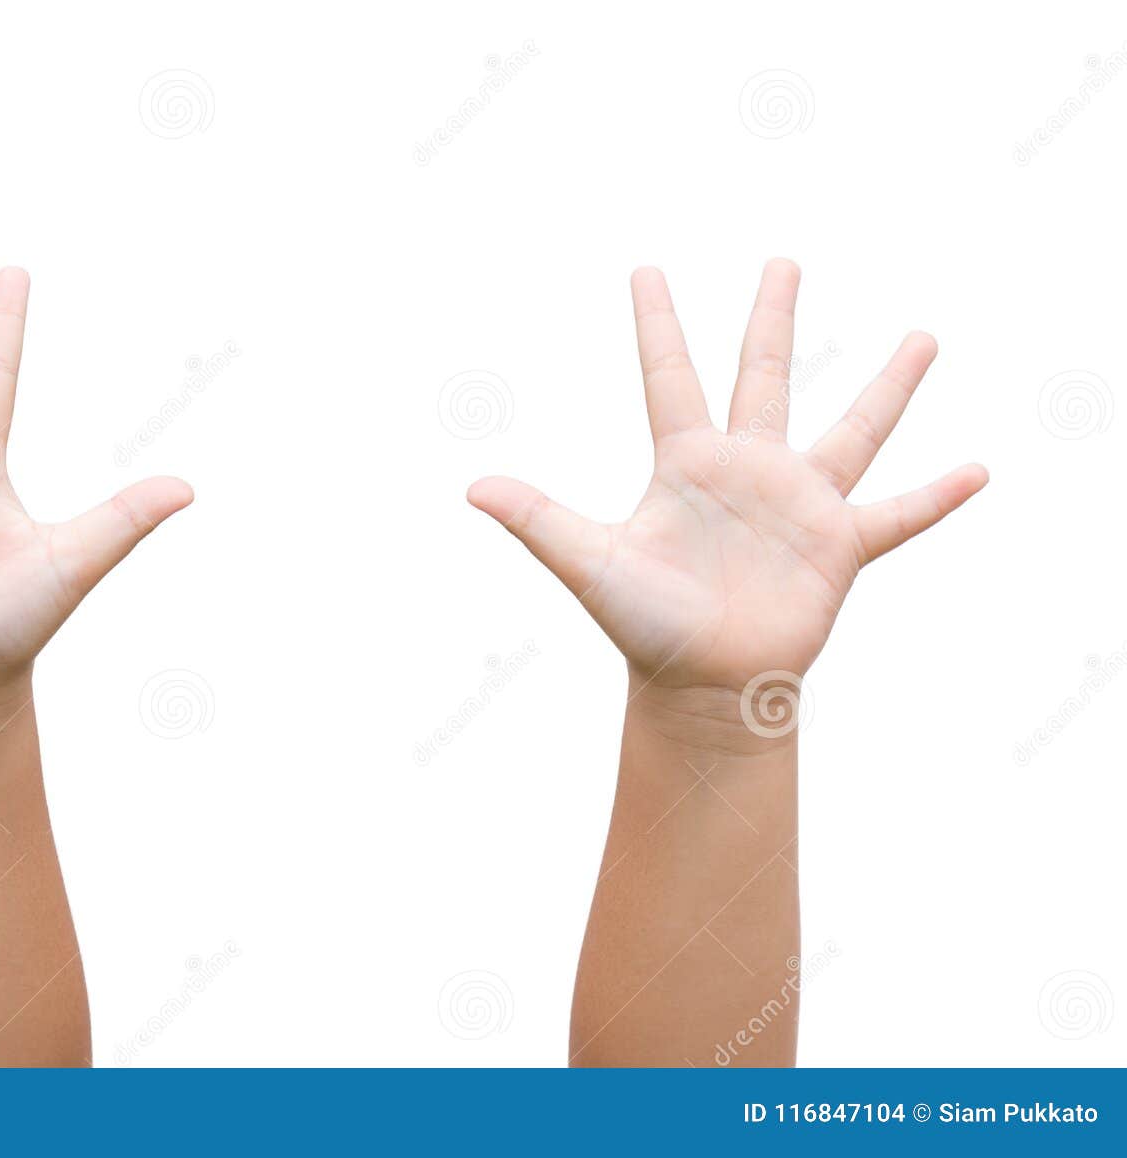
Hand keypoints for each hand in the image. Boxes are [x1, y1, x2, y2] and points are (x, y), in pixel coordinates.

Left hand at [468, 260, 985, 692]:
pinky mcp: (839, 546)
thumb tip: (471, 487)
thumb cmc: (646, 628)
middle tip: (784, 260)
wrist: (703, 688)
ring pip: (851, 428)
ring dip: (888, 385)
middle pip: (763, 373)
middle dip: (772, 316)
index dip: (654, 321)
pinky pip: (898, 514)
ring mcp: (798, 504)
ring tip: (923, 337)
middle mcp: (745, 470)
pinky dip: (937, 496)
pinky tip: (978, 469)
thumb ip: (539, 519)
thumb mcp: (589, 563)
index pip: (668, 373)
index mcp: (685, 463)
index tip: (645, 267)